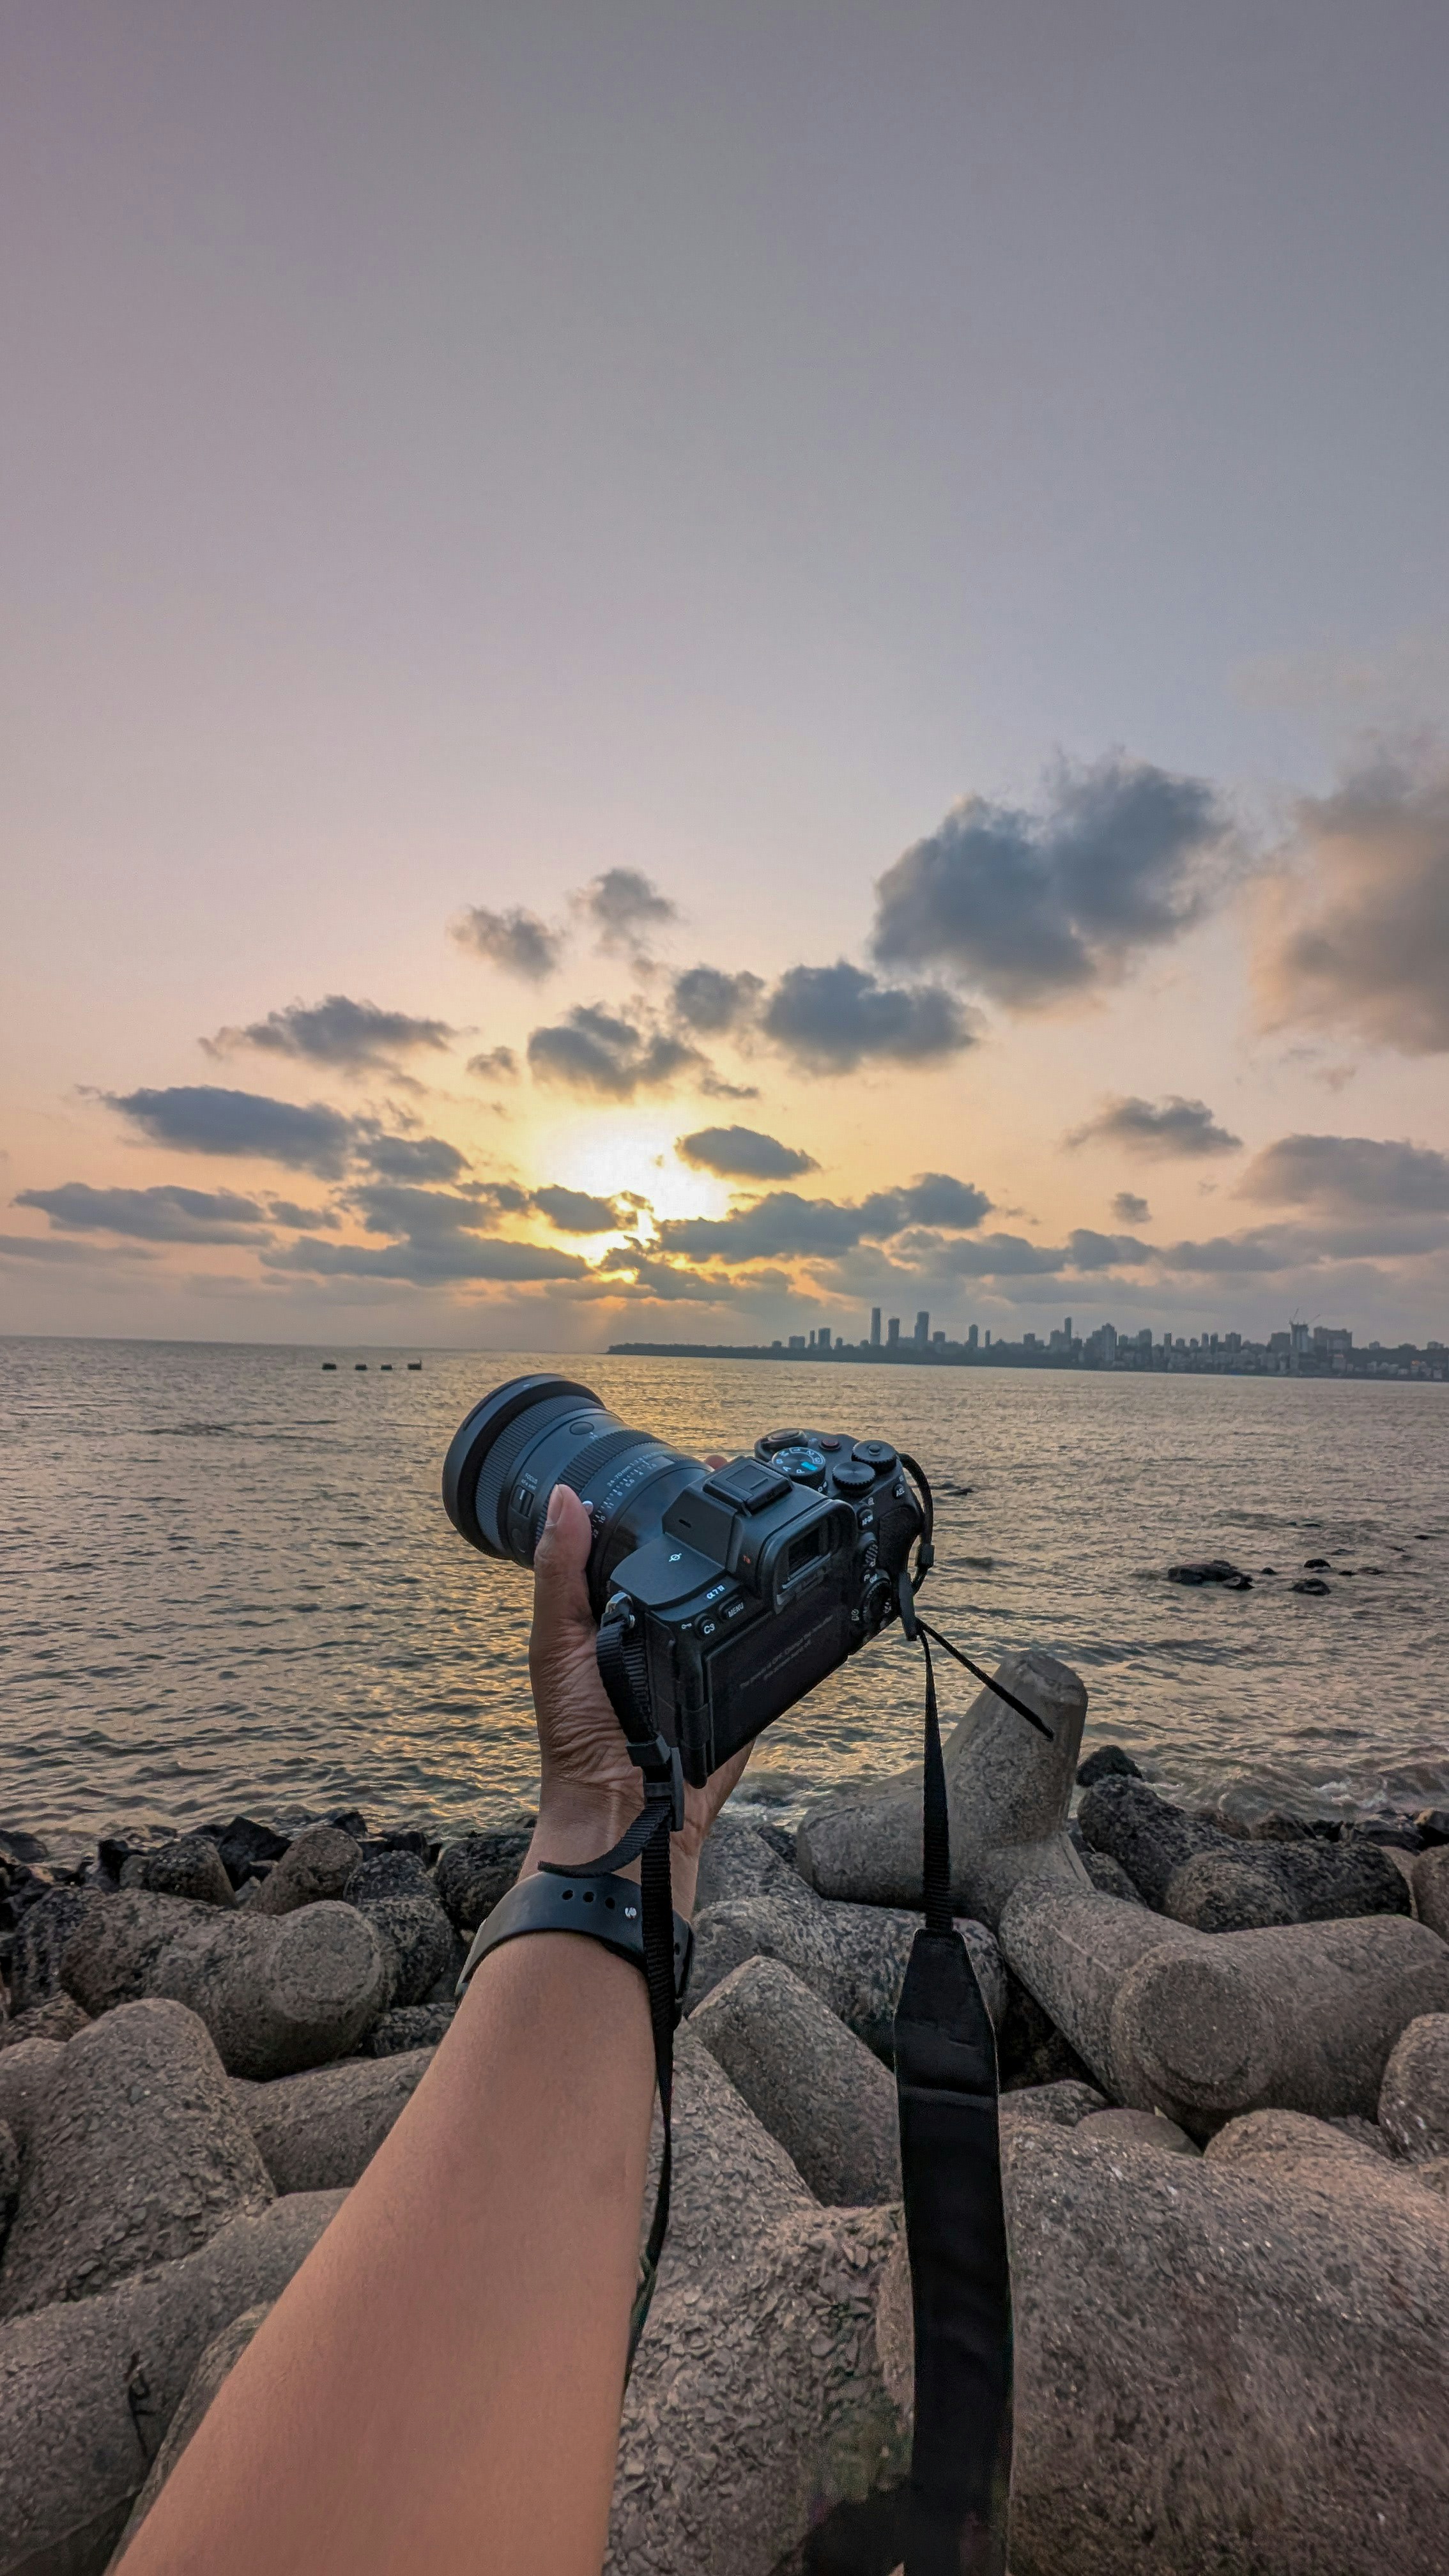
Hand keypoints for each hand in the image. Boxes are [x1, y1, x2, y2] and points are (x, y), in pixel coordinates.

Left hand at [521, 1478, 750, 1915]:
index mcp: (619, 1611)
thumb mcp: (557, 1647)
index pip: (648, 1544)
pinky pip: (766, 1648)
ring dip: (757, 1564)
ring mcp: (708, 1658)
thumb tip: (561, 1498)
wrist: (623, 1814)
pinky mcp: (742, 1689)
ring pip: (738, 1599)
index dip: (669, 1504)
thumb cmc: (576, 1737)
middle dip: (723, 1524)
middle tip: (746, 1478)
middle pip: (699, 1564)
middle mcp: (666, 1628)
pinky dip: (781, 1621)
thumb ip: (558, 1575)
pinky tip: (796, 1587)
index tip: (693, 1463)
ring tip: (777, 1515)